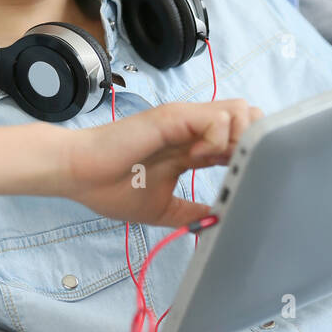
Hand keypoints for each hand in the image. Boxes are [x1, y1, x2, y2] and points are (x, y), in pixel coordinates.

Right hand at [61, 98, 263, 226]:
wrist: (78, 175)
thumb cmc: (111, 187)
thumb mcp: (164, 208)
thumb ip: (193, 211)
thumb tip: (220, 222)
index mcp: (193, 147)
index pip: (241, 139)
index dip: (250, 156)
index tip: (240, 181)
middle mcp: (194, 129)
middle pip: (250, 117)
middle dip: (253, 142)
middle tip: (233, 169)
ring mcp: (186, 119)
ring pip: (242, 110)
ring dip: (238, 138)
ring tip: (215, 163)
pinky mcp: (174, 117)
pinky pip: (217, 119)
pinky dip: (217, 140)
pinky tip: (196, 159)